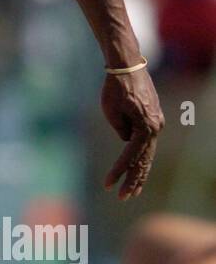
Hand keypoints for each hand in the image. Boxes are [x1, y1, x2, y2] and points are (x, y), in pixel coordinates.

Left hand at [101, 68, 163, 200]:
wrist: (128, 66)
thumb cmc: (115, 87)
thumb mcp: (111, 111)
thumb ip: (120, 130)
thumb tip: (126, 140)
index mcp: (145, 127)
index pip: (130, 156)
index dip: (118, 172)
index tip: (107, 185)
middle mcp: (155, 127)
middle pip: (144, 160)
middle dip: (133, 180)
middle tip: (123, 197)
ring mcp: (156, 123)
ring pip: (148, 154)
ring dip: (140, 173)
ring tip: (132, 191)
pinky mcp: (153, 119)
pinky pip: (147, 144)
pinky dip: (142, 157)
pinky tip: (137, 170)